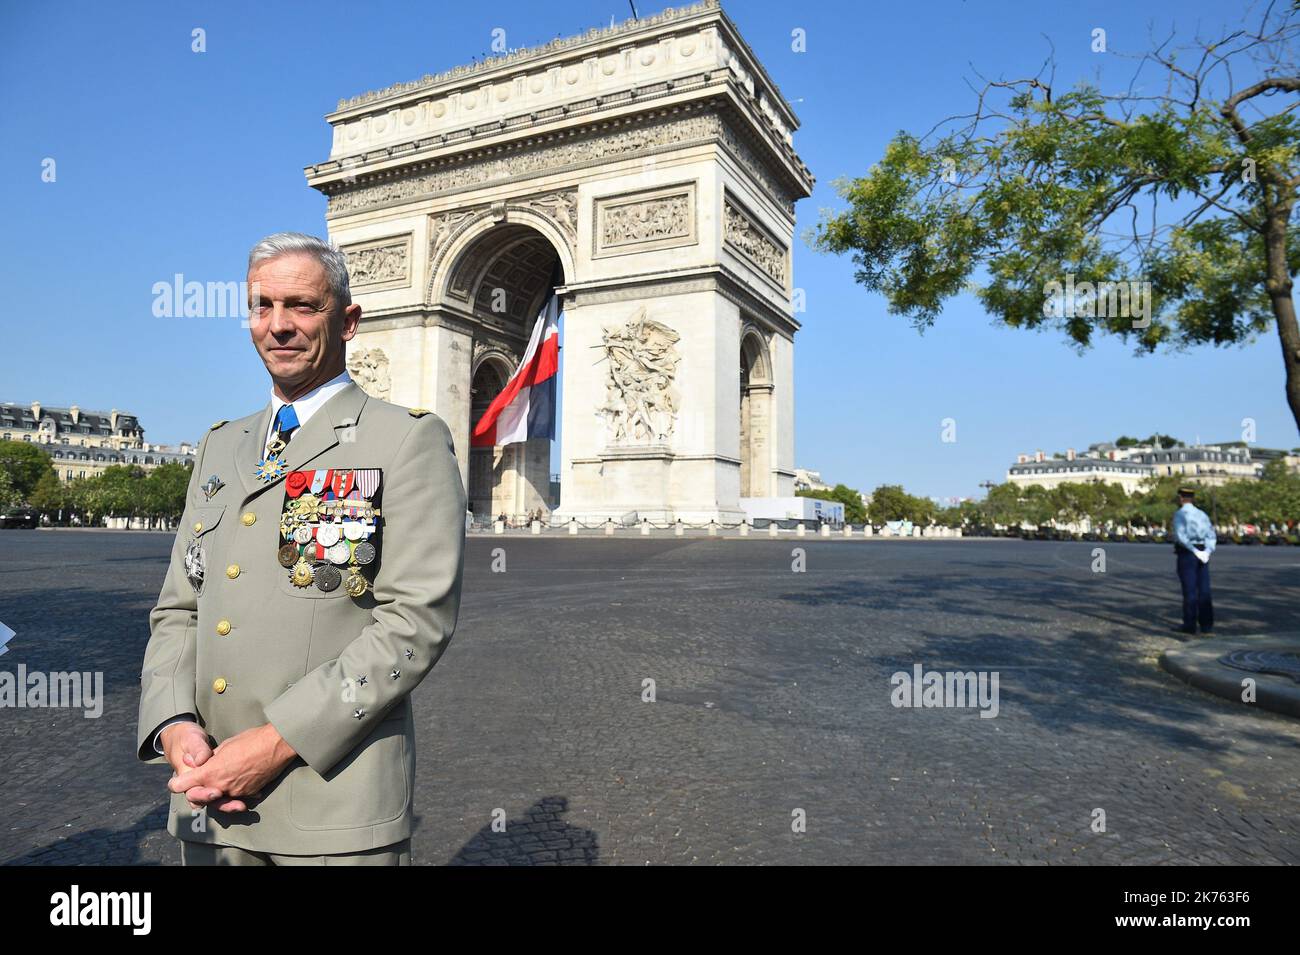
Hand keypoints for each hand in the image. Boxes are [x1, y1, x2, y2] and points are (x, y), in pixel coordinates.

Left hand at [168, 723, 297, 812]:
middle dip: (198, 789)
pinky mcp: (248, 794)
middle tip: (201, 780)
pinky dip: (235, 790)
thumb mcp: (225, 745)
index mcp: (211, 772)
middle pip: (200, 796)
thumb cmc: (251, 740)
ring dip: (217, 790)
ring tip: (224, 777)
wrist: (277, 745)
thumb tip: (195, 761)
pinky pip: (236, 796)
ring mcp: (235, 792)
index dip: (177, 783)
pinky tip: (240, 777)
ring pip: (218, 797)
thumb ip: (208, 758)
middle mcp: (220, 786)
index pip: (183, 785)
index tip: (176, 782)